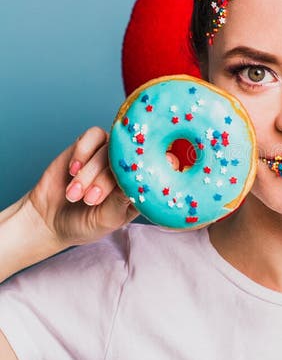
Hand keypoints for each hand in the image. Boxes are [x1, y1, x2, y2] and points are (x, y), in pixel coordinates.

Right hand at [24, 126, 138, 249]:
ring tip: (75, 194)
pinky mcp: (88, 145)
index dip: (146, 170)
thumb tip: (135, 181)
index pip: (152, 170)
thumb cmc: (85, 224)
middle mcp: (126, 167)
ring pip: (109, 148)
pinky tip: (73, 171)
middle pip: (126, 159)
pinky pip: (93, 136)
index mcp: (140, 186)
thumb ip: (120, 200)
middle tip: (90, 199)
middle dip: (105, 180)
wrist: (50, 219)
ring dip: (90, 171)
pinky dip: (82, 152)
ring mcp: (108, 154)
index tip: (134, 179)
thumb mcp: (106, 220)